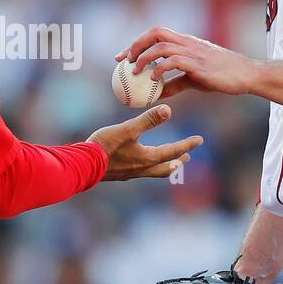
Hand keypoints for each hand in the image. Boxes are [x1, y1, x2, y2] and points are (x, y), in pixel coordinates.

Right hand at [87, 104, 203, 180]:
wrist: (83, 165)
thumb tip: (168, 110)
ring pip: (153, 171)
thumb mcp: (127, 130)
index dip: (187, 144)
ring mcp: (130, 173)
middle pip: (165, 166)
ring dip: (163, 166)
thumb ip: (147, 120)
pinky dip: (148, 167)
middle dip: (177, 160)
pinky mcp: (119, 174)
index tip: (200, 140)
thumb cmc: (105, 146)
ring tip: (169, 164)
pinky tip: (140, 163)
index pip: (173, 151)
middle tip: (187, 157)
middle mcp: (142, 169)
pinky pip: (139, 172)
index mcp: (147, 158)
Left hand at [116, 26, 256, 97]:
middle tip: (124, 62)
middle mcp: (187, 42)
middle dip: (136, 44)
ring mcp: (193, 51)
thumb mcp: (194, 79)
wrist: (247, 75)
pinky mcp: (199, 64)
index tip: (122, 57)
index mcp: (185, 42)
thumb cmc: (222, 76)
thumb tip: (155, 94)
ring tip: (135, 72)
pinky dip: (160, 69)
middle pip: (155, 32)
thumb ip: (174, 83)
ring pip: (161, 45)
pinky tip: (153, 80)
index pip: (156, 34)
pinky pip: (174, 61)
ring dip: (144, 57)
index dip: (137, 42)